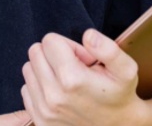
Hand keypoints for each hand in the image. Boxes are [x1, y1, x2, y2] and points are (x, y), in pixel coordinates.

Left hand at [20, 29, 149, 125]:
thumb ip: (108, 48)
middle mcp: (53, 97)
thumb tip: (88, 35)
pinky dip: (40, 86)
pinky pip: (26, 89)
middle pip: (36, 52)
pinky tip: (59, 93)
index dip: (68, 45)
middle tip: (75, 68)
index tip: (82, 59)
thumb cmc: (121, 95)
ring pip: (29, 68)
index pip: (49, 40)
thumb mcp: (126, 69)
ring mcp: (44, 111)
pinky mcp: (39, 120)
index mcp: (71, 79)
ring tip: (68, 81)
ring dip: (45, 70)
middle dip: (54, 54)